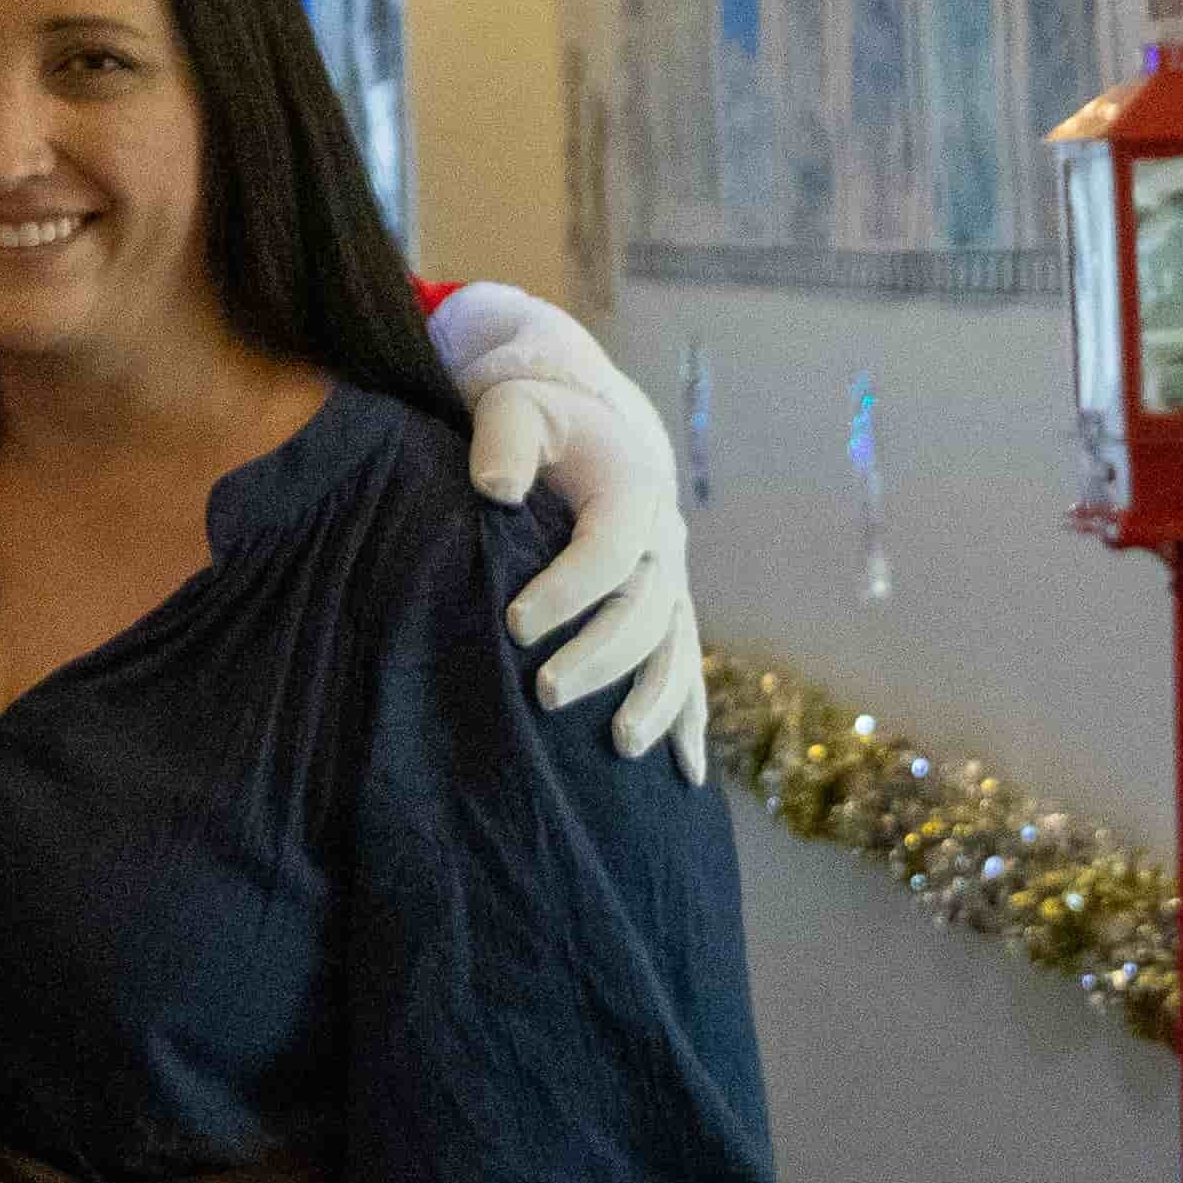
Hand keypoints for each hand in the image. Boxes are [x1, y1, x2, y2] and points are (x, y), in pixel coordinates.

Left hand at [433, 286, 707, 781]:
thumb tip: (495, 489)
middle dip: (600, 657)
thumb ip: (504, 441)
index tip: (515, 624)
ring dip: (655, 700)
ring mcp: (669, 581)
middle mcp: (661, 542)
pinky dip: (687, 718)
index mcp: (631, 491)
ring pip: (673, 648)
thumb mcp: (514, 409)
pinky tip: (684, 772)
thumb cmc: (538, 420)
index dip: (567, 591)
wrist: (585, 428)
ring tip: (622, 747)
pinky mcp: (665, 609)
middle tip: (546, 694)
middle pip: (643, 611)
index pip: (607, 551)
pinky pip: (684, 667)